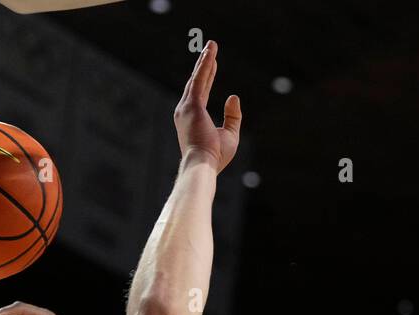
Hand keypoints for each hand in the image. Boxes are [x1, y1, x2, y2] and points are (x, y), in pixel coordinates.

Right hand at [173, 40, 241, 171]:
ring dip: (205, 60)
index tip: (212, 65)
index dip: (208, 77)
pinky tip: (211, 53)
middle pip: (197, 82)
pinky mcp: (192, 105)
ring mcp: (186, 107)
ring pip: (198, 78)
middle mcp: (185, 110)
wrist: (203, 164)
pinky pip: (200, 79)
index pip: (201, 93)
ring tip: (212, 45)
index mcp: (192, 119)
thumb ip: (232, 116)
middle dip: (204, 64)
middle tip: (210, 49)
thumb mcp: (230, 135)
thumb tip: (233, 96)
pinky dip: (205, 65)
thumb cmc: (215, 156)